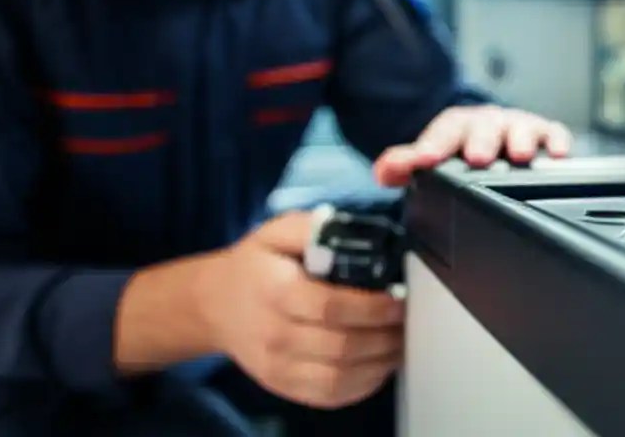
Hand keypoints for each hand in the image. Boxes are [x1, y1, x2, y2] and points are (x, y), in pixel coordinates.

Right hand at [195, 211, 403, 409]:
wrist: (215, 305)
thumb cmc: (256, 265)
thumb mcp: (278, 231)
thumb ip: (314, 227)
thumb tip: (355, 233)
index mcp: (275, 292)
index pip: (331, 308)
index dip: (373, 308)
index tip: (401, 300)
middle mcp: (275, 334)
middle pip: (342, 347)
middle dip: (386, 336)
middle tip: (409, 322)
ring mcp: (277, 367)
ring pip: (340, 378)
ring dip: (381, 363)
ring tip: (400, 342)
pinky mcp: (283, 386)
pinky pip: (330, 396)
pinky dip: (363, 385)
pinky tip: (379, 364)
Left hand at [373, 105, 572, 186]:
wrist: (494, 138)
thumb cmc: (464, 148)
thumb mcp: (433, 156)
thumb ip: (403, 165)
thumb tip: (383, 171)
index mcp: (457, 127)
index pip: (442, 130)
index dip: (433, 144)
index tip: (425, 159)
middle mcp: (488, 124)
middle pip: (484, 127)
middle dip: (481, 141)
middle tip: (478, 157)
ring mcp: (517, 129)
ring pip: (521, 129)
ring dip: (521, 140)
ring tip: (521, 155)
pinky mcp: (545, 136)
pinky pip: (554, 134)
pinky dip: (558, 142)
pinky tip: (559, 154)